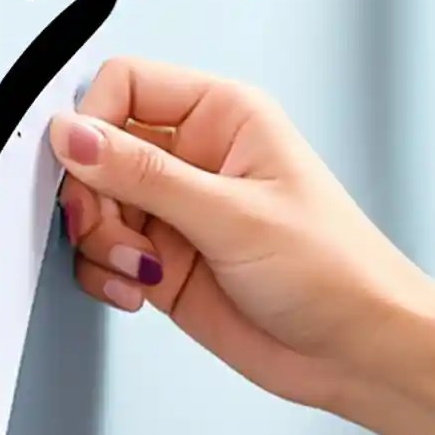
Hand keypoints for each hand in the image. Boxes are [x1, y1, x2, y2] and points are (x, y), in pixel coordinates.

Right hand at [48, 58, 434, 408]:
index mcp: (223, 114)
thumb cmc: (335, 270)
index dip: (92, 120)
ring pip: (94, 204)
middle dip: (94, 195)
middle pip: (98, 147)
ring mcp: (178, 209)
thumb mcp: (233, 215)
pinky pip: (102, 252)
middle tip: (116, 230)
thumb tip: (75, 134)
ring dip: (101, 241)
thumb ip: (144, 174)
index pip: (126, 83)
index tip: (83, 165)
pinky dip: (105, 273)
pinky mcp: (165, 259)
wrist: (359, 351)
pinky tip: (140, 289)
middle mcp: (196, 155)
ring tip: (142, 267)